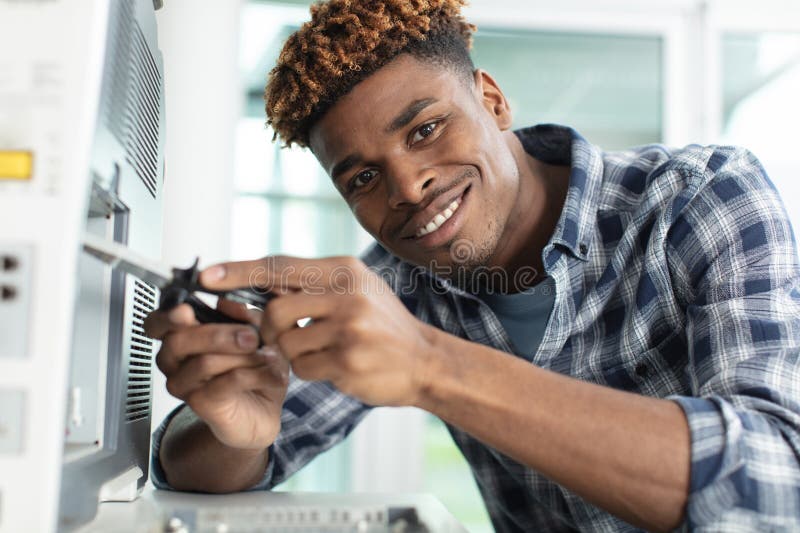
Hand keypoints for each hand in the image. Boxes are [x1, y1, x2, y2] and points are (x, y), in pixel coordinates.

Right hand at [143, 299, 289, 449]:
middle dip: (219, 335)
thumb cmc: (255, 368)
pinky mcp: (200, 404)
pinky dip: (257, 375)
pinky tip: (275, 375)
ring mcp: (183, 384)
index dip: (166, 316)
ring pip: (205, 363)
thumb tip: (228, 305)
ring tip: (270, 357)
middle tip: (252, 337)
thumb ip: (245, 316)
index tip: (186, 311)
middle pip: (179, 341)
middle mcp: (174, 360)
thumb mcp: (258, 333)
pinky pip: (225, 383)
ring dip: (246, 357)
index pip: (155, 324)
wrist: (263, 412)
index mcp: (182, 335)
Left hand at [200, 256, 437, 406]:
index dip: (238, 271)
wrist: (426, 361)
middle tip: (281, 336)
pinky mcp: (348, 361)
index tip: (205, 276)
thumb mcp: (356, 289)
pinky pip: (302, 368)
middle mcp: (348, 294)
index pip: (279, 266)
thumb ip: (313, 284)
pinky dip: (309, 370)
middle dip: (268, 328)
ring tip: (320, 350)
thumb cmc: (384, 325)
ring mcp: (350, 329)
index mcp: (346, 270)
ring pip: (285, 342)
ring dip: (292, 352)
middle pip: (274, 309)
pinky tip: (333, 366)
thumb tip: (259, 281)